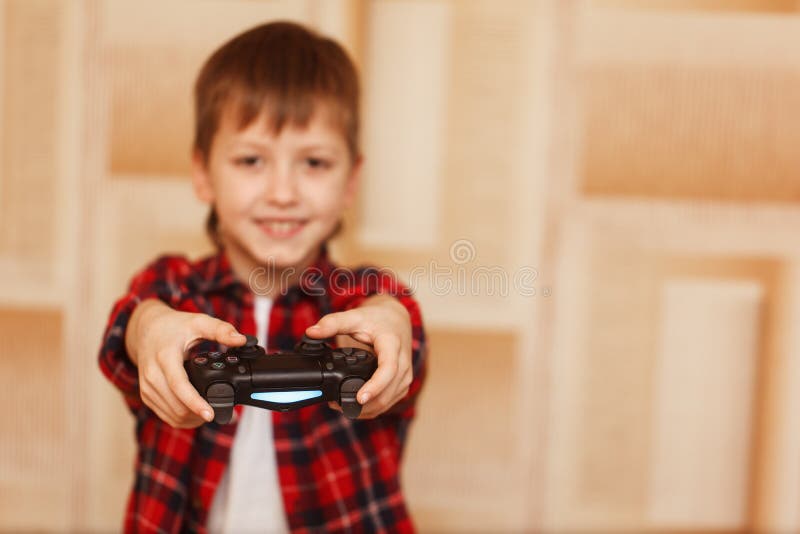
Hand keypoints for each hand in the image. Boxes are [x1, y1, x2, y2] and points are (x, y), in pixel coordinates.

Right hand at [125, 299, 246, 427]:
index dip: (195, 402)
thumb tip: (241, 340)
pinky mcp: (146, 395)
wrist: (146, 330)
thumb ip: (221, 330)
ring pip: (172, 414)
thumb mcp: (198, 322)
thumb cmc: (172, 326)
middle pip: (177, 405)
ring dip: (192, 419)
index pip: (179, 385)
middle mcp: (152, 374)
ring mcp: (147, 387)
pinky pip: (165, 415)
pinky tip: (196, 413)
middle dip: (200, 413)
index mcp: (165, 357)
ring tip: (212, 412)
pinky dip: (183, 419)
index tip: (210, 414)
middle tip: (224, 411)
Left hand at [305, 295, 412, 418]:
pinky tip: (356, 407)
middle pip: (387, 392)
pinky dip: (373, 408)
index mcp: (392, 345)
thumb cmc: (377, 319)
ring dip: (366, 409)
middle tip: (335, 405)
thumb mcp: (355, 317)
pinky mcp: (402, 384)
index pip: (389, 369)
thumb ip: (332, 323)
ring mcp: (405, 376)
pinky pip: (389, 402)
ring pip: (388, 401)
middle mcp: (403, 363)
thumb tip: (311, 331)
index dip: (375, 386)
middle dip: (363, 404)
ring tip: (341, 405)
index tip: (360, 398)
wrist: (396, 321)